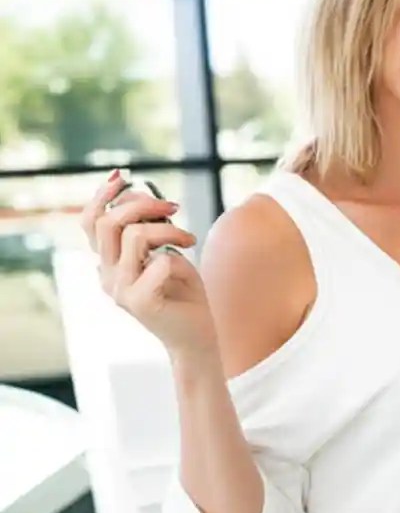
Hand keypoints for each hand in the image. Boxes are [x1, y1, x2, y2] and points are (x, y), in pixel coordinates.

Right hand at [79, 170, 216, 360]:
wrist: (196, 336)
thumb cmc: (183, 293)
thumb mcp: (165, 251)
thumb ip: (148, 228)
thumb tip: (136, 193)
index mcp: (108, 263)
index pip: (90, 222)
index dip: (102, 196)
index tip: (123, 176)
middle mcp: (107, 275)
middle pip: (108, 222)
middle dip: (144, 204)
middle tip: (174, 208)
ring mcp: (120, 290)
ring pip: (135, 236)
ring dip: (169, 230)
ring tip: (188, 240)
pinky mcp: (140, 302)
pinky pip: (160, 262)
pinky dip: (179, 259)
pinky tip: (187, 272)